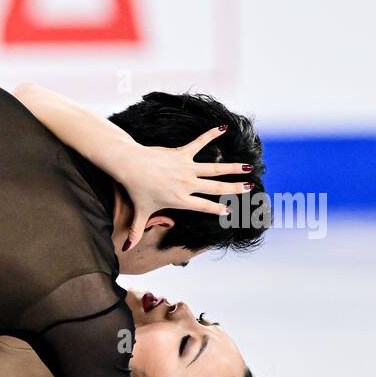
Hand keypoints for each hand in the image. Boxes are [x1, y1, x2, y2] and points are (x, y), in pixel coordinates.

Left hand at [114, 127, 252, 247]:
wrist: (130, 165)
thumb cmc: (135, 190)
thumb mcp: (139, 213)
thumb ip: (136, 232)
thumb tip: (127, 248)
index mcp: (180, 199)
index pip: (204, 206)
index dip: (217, 209)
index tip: (229, 210)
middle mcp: (187, 184)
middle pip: (215, 187)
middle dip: (234, 188)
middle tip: (249, 187)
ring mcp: (186, 167)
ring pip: (214, 168)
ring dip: (232, 167)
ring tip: (248, 167)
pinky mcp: (182, 153)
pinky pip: (199, 143)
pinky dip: (210, 135)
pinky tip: (222, 129)